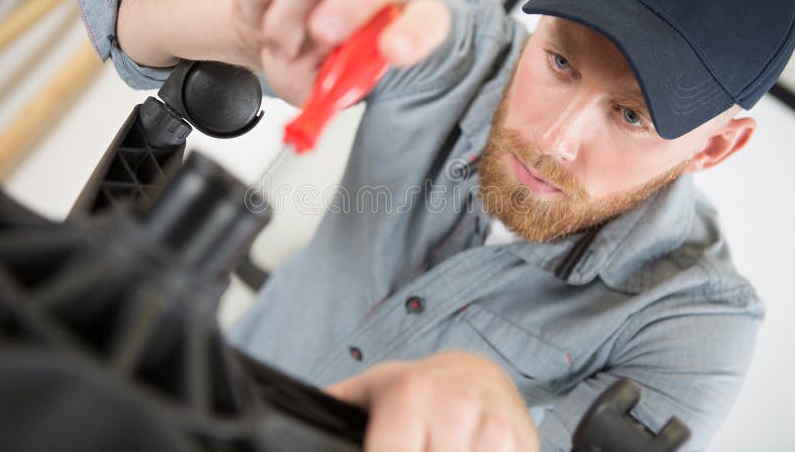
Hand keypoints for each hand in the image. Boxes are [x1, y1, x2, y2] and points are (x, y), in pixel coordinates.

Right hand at [231, 0, 450, 106]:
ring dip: (288, 12)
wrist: (276, 39)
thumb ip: (330, 91)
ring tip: (282, 43)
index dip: (415, 34)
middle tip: (322, 35)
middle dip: (352, 4)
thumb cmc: (312, 66)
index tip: (393, 52)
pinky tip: (263, 14)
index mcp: (395, 26)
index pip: (429, 21)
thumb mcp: (324, 93)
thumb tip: (326, 88)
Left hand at [325, 351, 540, 451]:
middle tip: (415, 446)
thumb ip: (335, 404)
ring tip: (434, 448)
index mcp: (407, 395)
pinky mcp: (522, 442)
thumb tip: (295, 412)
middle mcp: (452, 408)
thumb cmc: (418, 387)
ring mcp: (491, 428)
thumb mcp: (371, 390)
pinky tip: (461, 451)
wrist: (479, 373)